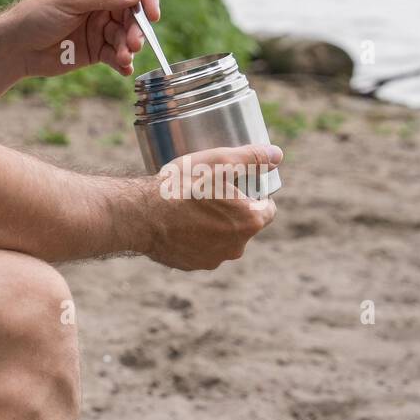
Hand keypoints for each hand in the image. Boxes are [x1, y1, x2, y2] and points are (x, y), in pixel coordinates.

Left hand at [0, 0, 161, 80]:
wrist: (14, 48)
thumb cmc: (35, 14)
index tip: (152, 14)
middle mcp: (100, 1)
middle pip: (132, 11)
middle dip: (136, 28)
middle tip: (134, 43)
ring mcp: (99, 26)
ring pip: (126, 35)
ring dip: (129, 47)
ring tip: (124, 57)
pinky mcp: (96, 48)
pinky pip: (117, 54)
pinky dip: (123, 61)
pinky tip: (123, 68)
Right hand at [141, 144, 280, 271]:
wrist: (142, 214)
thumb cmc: (181, 186)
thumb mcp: (218, 162)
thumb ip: (250, 157)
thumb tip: (277, 154)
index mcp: (249, 221)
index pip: (267, 209)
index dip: (256, 194)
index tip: (239, 184)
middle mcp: (236, 246)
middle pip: (243, 224)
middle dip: (232, 210)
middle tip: (211, 190)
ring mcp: (213, 259)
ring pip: (221, 238)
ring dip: (213, 225)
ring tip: (192, 205)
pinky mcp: (191, 265)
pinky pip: (200, 249)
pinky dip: (194, 238)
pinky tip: (179, 223)